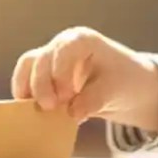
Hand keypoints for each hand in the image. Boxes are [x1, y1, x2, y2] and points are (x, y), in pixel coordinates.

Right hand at [11, 27, 157, 131]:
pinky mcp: (47, 79)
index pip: (62, 50)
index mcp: (81, 40)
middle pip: (38, 60)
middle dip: (40, 85)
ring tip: (35, 112)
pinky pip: (29, 85)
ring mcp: (52, 62)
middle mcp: (61, 47)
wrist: (131, 88)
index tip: (66, 96)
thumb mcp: (114, 90)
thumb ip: (93, 100)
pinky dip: (29, 100)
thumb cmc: (126, 81)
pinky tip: (37, 116)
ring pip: (27, 69)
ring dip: (27, 91)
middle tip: (49, 108)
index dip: (59, 73)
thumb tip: (71, 114)